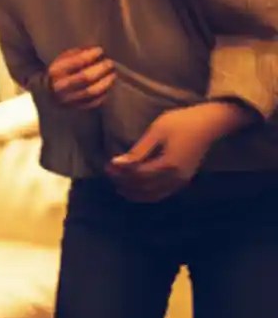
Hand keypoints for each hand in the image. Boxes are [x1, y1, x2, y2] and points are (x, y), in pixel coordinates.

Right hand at [47, 47, 115, 108]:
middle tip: (110, 63)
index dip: (90, 55)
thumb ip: (77, 54)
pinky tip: (108, 86)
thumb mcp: (63, 59)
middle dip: (101, 69)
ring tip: (112, 74)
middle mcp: (61, 86)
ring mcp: (68, 99)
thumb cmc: (60, 72)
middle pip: (85, 77)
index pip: (75, 62)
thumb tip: (95, 52)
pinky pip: (94, 102)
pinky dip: (104, 94)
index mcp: (56, 71)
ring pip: (91, 91)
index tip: (100, 50)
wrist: (50, 92)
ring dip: (105, 82)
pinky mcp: (77, 107)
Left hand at [107, 102, 253, 202]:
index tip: (107, 167)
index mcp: (168, 165)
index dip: (121, 173)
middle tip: (110, 175)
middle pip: (144, 187)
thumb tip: (118, 163)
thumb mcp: (156, 132)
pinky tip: (138, 190)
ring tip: (119, 186)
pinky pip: (163, 193)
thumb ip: (138, 150)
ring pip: (154, 194)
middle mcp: (175, 178)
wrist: (209, 124)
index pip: (138, 175)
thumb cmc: (181, 123)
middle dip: (125, 183)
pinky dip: (148, 194)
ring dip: (135, 192)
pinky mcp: (184, 179)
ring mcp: (181, 181)